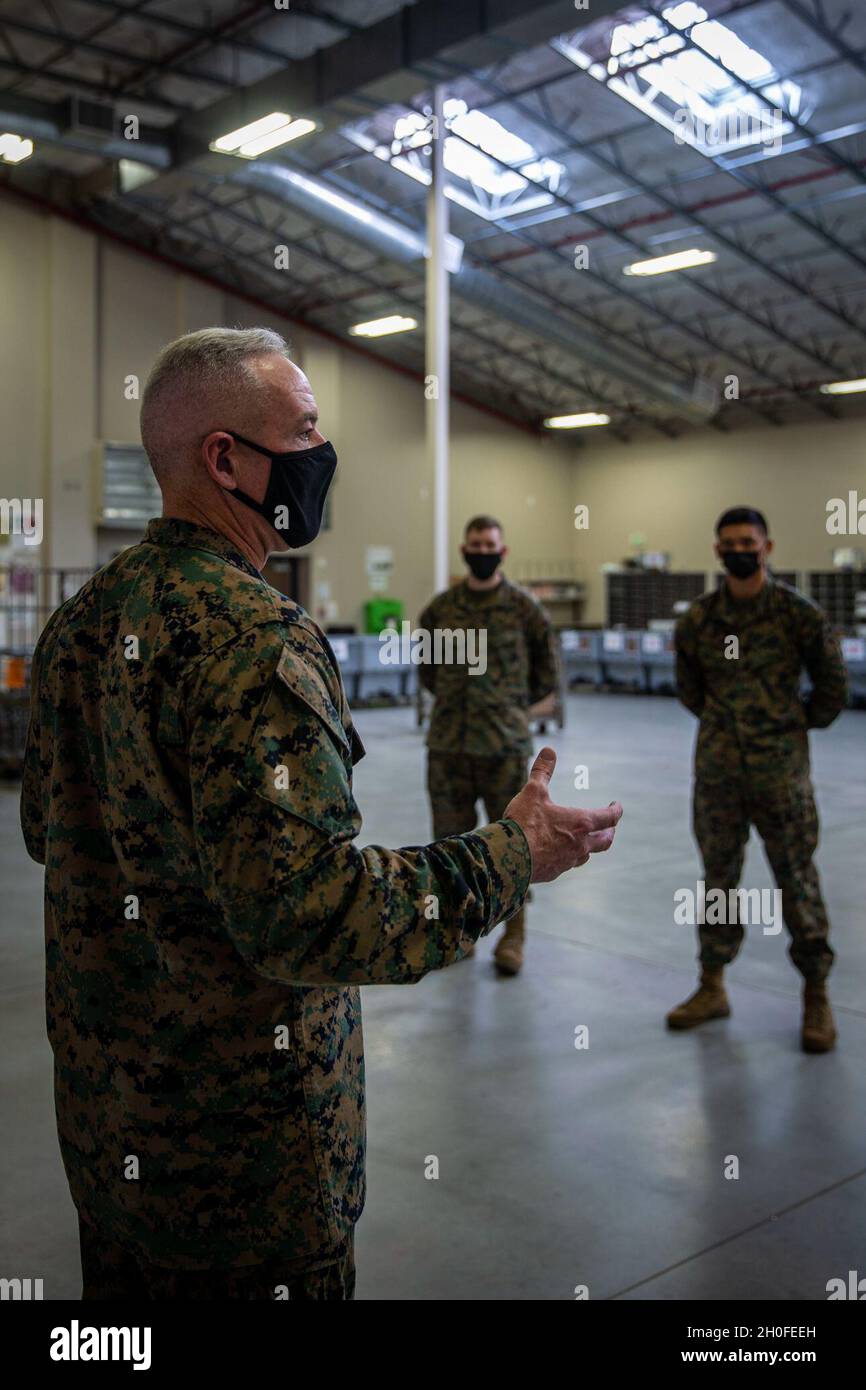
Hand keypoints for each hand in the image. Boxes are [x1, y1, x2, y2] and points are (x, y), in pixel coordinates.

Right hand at [504, 748, 621, 883]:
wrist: (508, 857)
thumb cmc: (524, 822)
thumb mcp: (533, 792)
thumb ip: (542, 771)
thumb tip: (549, 750)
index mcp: (580, 823)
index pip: (608, 817)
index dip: (616, 810)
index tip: (617, 806)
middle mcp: (579, 844)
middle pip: (604, 841)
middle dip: (609, 833)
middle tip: (610, 828)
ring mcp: (567, 861)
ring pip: (586, 855)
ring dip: (589, 847)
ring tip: (584, 842)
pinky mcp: (553, 873)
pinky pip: (566, 865)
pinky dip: (567, 858)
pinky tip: (558, 855)